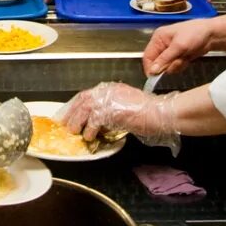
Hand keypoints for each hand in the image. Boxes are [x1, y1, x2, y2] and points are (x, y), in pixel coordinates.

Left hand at [61, 82, 180, 155]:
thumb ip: (111, 108)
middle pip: (82, 100)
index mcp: (110, 89)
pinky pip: (95, 120)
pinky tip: (89, 136)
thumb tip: (98, 120)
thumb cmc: (148, 112)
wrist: (160, 113)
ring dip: (77, 121)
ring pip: (85, 108)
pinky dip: (90, 129)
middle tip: (65, 125)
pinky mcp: (113, 110)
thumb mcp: (126, 105)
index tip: (67, 115)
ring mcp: (110, 99)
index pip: (86, 95)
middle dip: (71, 113)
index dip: (74, 105)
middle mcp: (108, 91)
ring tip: (75, 131)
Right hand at [142, 19, 215, 75]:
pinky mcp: (178, 57)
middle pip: (157, 64)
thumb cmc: (194, 34)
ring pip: (167, 67)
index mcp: (158, 38)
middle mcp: (162, 45)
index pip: (148, 56)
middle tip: (179, 59)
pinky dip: (182, 65)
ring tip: (185, 56)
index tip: (154, 78)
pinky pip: (175, 67)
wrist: (212, 35)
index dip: (150, 68)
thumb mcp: (178, 46)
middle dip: (168, 64)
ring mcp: (171, 52)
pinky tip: (188, 58)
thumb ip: (165, 59)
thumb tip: (152, 71)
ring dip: (176, 65)